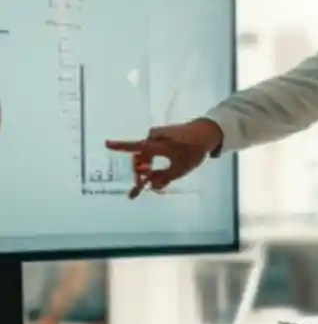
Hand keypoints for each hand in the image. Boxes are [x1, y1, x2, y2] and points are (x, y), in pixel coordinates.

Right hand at [104, 119, 222, 198]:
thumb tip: (150, 185)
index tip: (107, 144)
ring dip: (144, 170)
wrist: (205, 133)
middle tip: (137, 190)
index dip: (121, 146)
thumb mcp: (181, 168)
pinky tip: (151, 175)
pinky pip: (149, 153)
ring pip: (144, 157)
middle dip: (139, 174)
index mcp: (159, 144)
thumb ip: (164, 177)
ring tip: (148, 184)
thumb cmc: (194, 149)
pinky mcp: (158, 139)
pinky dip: (149, 164)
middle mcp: (154, 138)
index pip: (137, 146)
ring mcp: (155, 138)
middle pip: (139, 158)